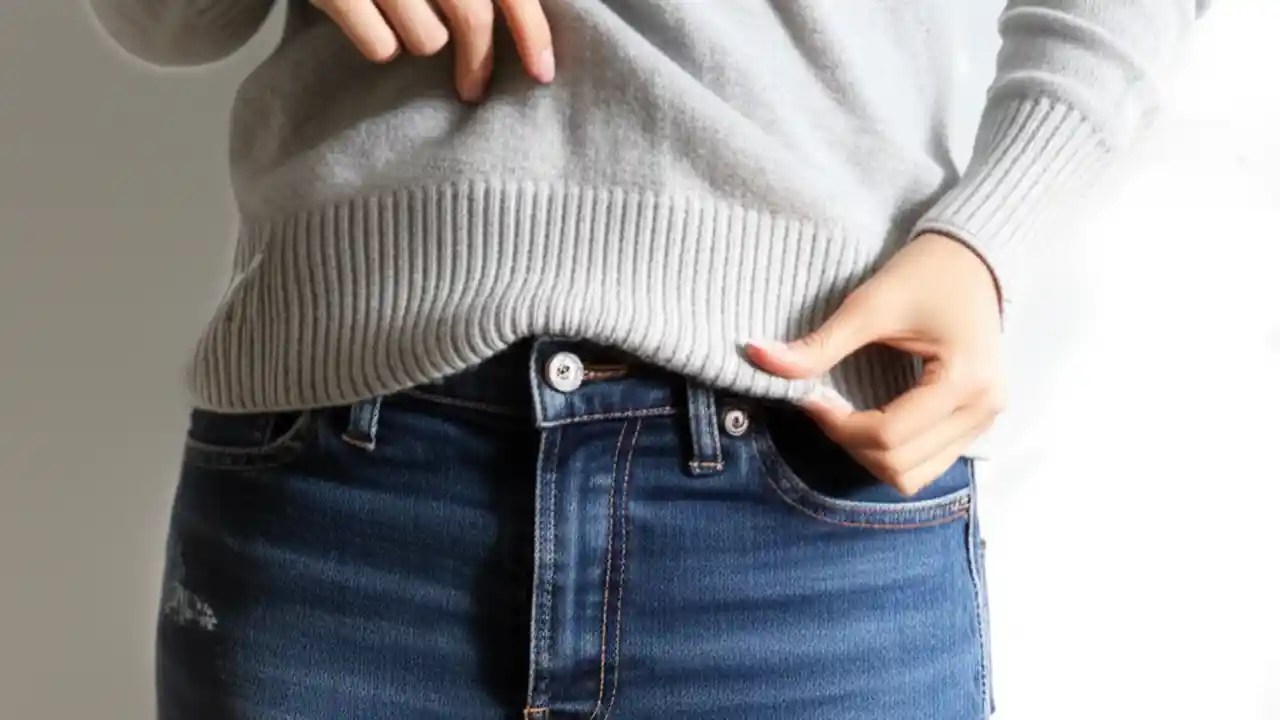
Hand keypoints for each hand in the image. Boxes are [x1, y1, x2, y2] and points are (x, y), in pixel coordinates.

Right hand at [309, 0, 554, 101]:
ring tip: (401, 22)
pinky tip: (369, 25)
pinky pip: (380, 46)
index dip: (532, 29)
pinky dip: (379, 46)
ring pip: (427, 37)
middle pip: (470, 14)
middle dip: (477, 62)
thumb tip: (524, 24)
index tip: (542, 73)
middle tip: (472, 90)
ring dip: (419, 41)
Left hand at [744, 233, 1005, 496]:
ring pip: (914, 476)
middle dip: (851, 442)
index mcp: (965, 382)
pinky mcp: (977, 422)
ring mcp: (985, 420)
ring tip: (847, 415)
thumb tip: (755, 355)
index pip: (888, 436)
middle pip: (900, 466)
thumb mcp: (870, 304)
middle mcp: (983, 410)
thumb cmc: (926, 272)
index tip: (809, 396)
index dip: (837, 425)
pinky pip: (928, 462)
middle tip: (825, 405)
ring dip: (871, 455)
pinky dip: (893, 451)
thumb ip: (819, 344)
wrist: (973, 257)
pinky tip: (872, 418)